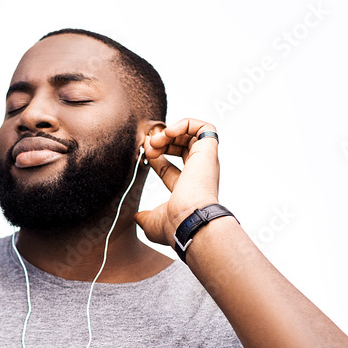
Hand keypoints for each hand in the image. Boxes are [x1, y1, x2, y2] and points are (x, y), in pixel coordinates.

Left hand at [133, 118, 220, 247]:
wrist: (188, 219)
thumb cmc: (173, 224)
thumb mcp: (152, 222)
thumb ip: (144, 218)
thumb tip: (137, 217)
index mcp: (186, 188)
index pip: (169, 167)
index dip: (155, 157)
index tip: (143, 153)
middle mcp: (199, 174)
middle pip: (182, 148)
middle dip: (162, 142)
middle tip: (149, 144)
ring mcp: (205, 162)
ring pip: (192, 135)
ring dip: (170, 132)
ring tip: (156, 139)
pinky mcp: (210, 151)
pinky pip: (205, 127)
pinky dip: (186, 123)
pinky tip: (169, 133)